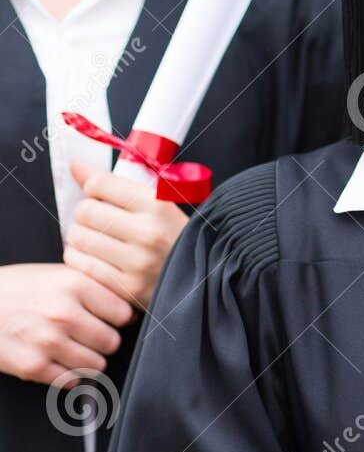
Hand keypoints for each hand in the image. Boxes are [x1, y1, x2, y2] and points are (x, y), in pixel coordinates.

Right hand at [0, 261, 133, 385]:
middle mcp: (64, 314)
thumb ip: (95, 287)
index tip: (110, 319)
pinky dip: (70, 375)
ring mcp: (49, 343)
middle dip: (104, 341)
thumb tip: (130, 309)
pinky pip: (71, 381)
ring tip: (74, 348)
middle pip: (112, 342)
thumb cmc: (17, 288)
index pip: (123, 313)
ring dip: (89, 360)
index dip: (118, 318)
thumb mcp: (57, 273)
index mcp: (74, 285)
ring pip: (96, 365)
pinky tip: (59, 360)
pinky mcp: (34, 367)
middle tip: (91, 335)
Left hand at [63, 157, 188, 312]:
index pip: (100, 184)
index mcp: (157, 204)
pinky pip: (82, 266)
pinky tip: (92, 257)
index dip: (92, 187)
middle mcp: (147, 232)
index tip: (98, 195)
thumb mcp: (155, 202)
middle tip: (93, 219)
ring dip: (79, 237)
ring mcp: (138, 262)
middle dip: (83, 213)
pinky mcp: (128, 288)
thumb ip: (113, 183)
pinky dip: (80, 259)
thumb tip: (75, 164)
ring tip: (92, 239)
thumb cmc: (173, 235)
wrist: (200, 276)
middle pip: (85, 212)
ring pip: (79, 239)